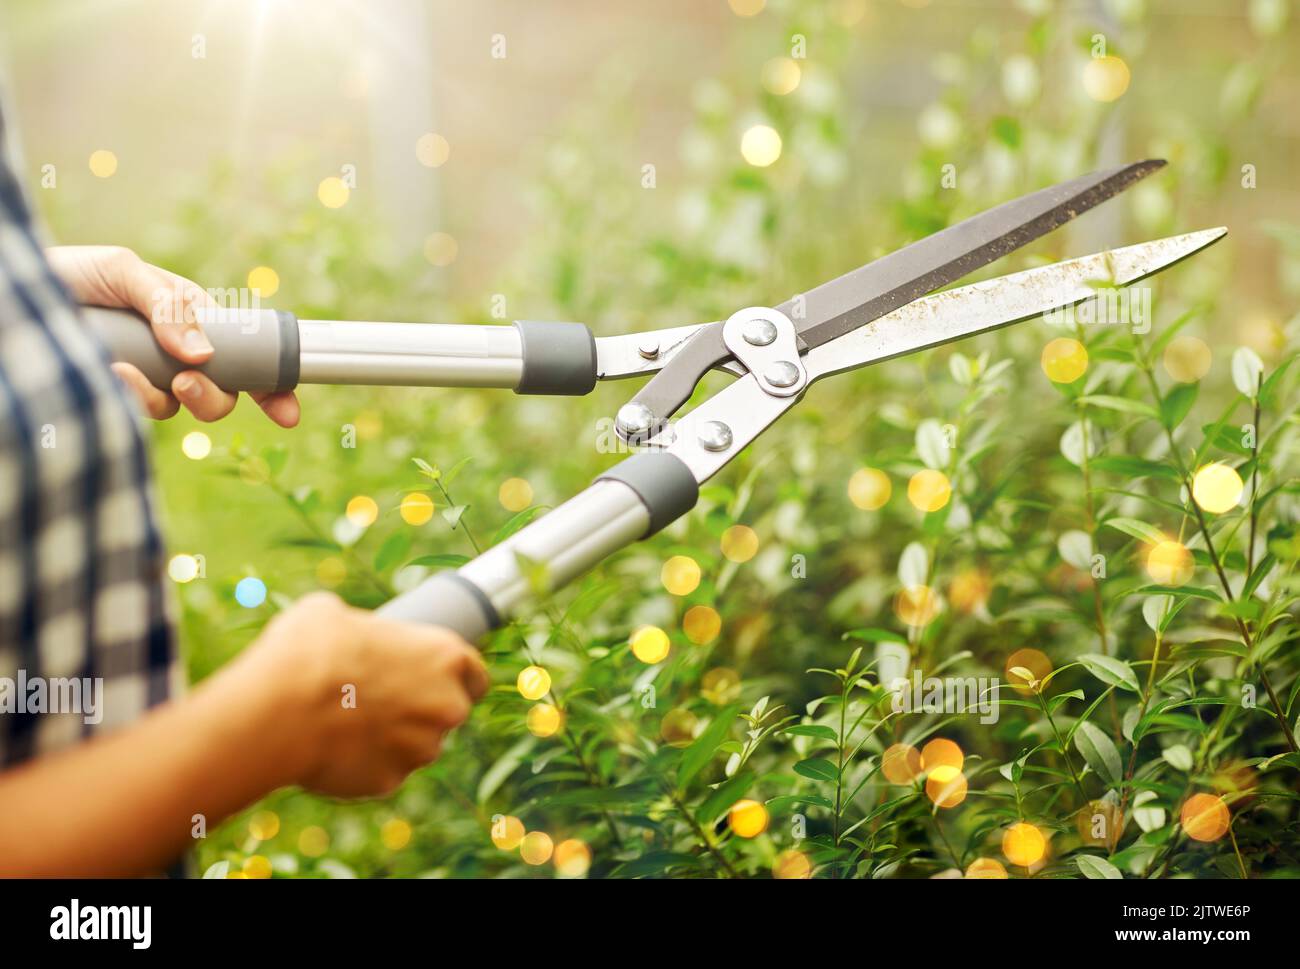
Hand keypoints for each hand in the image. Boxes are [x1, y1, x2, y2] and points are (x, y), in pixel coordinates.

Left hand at [45, 245, 298, 425]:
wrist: (16, 290)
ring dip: (159, 395)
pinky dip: (129, 395)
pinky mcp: (116, 395)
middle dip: (214, 398)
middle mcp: (175, 354)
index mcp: (192, 320)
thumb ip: (168, 307)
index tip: (287, 413)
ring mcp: (146, 378)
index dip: (271, 386)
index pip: (245, 356)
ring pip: (180, 407)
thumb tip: (202, 356)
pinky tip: (109, 371)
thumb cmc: (71, 272)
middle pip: (221, 393)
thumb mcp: (124, 271)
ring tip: (124, 370)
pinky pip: (139, 411)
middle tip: (186, 382)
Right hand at [232, 592, 488, 797]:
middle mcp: (446, 707)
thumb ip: (362, 627)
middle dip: (422, 709)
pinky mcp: (390, 783)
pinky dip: (365, 764)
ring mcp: (421, 750)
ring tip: (348, 723)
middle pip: (448, 713)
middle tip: (381, 698)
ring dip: (394, 739)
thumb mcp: (335, 613)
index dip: (457, 679)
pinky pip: (382, 772)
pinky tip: (335, 749)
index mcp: (446, 658)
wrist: (279, 708)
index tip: (437, 680)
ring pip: (415, 747)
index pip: (476, 676)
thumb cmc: (310, 649)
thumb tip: (348, 632)